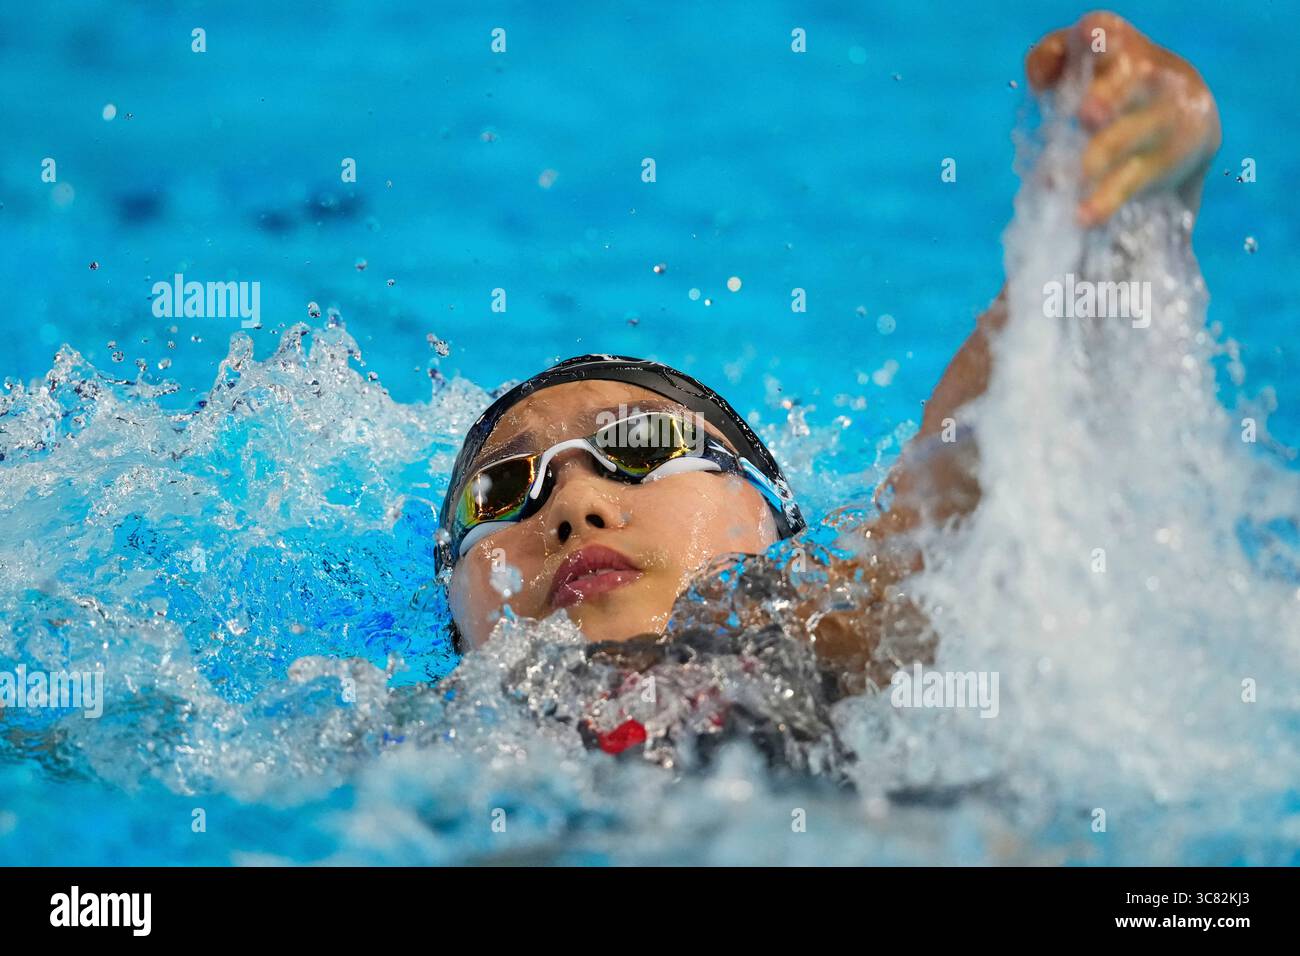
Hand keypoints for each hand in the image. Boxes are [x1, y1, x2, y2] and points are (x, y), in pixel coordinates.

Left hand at [1026, 12, 1219, 225]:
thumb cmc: (1111, 82)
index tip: (1081, 43)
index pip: (1106, 33)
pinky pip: (1135, 179)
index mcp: (1120, 44)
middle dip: (1109, 97)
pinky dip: (1107, 199)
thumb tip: (1038, 80)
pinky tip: (1084, 216)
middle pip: (1130, 82)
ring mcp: (1162, 118)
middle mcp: (1149, 75)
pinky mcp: (1165, 160)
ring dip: (1102, 155)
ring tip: (1071, 177)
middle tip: (1086, 115)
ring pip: (1131, 136)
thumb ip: (1051, 59)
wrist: (1187, 113)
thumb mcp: (1085, 62)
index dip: (1094, 40)